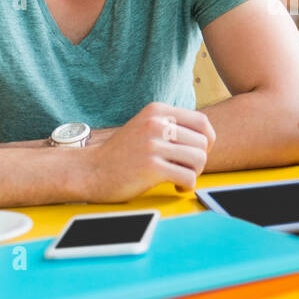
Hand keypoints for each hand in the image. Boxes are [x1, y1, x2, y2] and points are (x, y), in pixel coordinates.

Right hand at [77, 102, 215, 202]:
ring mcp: (153, 144)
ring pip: (199, 159)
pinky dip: (187, 186)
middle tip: (186, 170)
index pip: (202, 122)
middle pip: (203, 143)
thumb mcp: (146, 128)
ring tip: (181, 179)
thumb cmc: (123, 154)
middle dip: (200, 161)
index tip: (198, 154)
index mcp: (157, 111)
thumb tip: (207, 138)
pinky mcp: (151, 166)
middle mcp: (156, 123)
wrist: (91, 171)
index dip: (208, 141)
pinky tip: (177, 187)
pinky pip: (188, 177)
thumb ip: (172, 127)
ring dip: (195, 174)